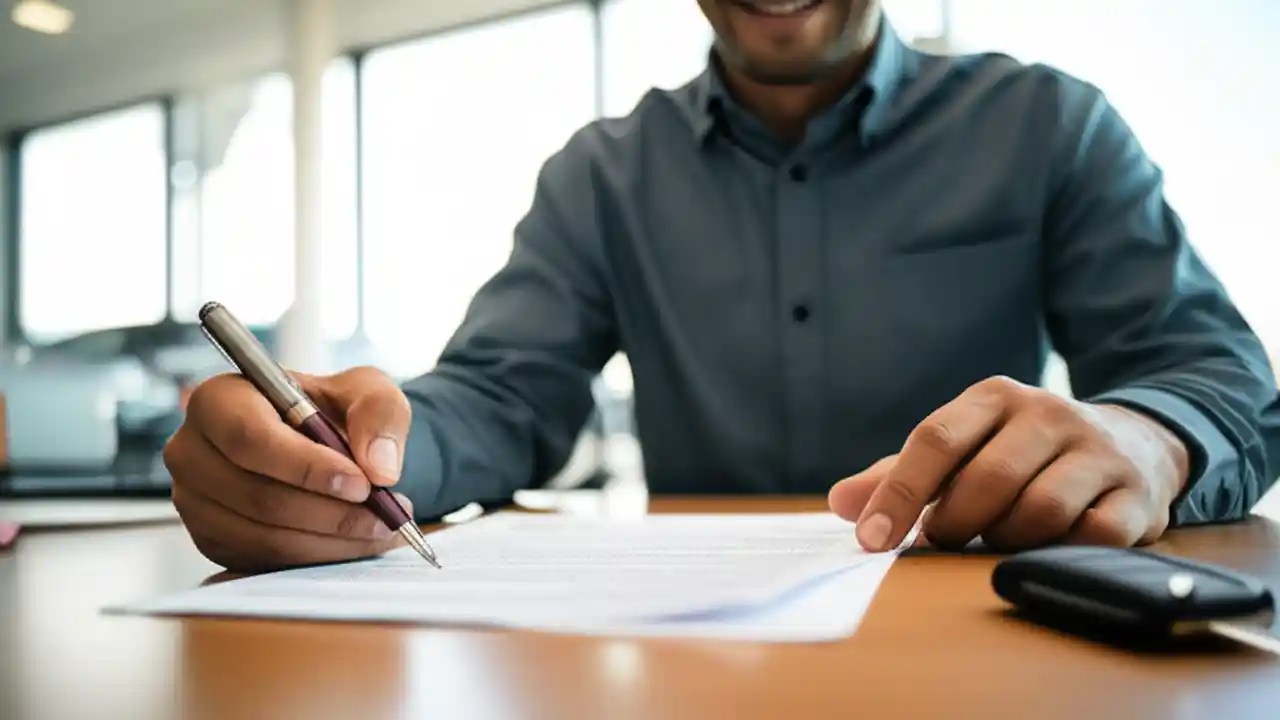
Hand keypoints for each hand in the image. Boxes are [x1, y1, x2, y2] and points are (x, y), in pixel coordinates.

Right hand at [164, 366, 413, 571]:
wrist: (322, 444)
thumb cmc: (333, 410)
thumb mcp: (366, 390)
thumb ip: (379, 412)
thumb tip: (379, 467)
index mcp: (219, 399)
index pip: (250, 438)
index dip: (307, 467)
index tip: (362, 484)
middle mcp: (192, 450)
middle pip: (257, 495)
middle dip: (330, 512)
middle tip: (384, 515)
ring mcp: (195, 501)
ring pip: (263, 536)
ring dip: (331, 540)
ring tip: (380, 529)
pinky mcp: (211, 540)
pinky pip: (263, 561)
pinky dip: (317, 557)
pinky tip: (354, 543)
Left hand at [828, 376, 1189, 551]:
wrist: (1134, 443)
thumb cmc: (1022, 454)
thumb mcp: (962, 450)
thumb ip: (900, 474)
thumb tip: (840, 503)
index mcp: (995, 398)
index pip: (935, 440)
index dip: (899, 493)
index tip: (870, 540)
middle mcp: (1049, 413)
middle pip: (987, 478)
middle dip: (954, 524)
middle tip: (941, 543)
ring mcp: (1098, 451)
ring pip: (1039, 509)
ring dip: (1006, 540)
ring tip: (996, 542)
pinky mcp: (1138, 494)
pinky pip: (1093, 535)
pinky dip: (1061, 552)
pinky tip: (1048, 549)